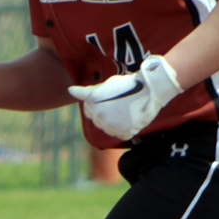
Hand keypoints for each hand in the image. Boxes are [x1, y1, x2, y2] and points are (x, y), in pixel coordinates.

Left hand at [67, 55, 183, 140]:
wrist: (148, 89)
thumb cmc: (126, 84)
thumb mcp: (105, 86)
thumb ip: (86, 91)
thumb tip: (70, 90)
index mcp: (92, 103)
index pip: (88, 110)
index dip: (98, 105)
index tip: (109, 99)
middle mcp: (99, 116)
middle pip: (97, 120)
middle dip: (105, 113)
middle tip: (118, 104)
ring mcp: (111, 126)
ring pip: (107, 128)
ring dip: (114, 122)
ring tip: (125, 110)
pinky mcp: (123, 133)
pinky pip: (119, 134)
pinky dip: (124, 128)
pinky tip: (130, 117)